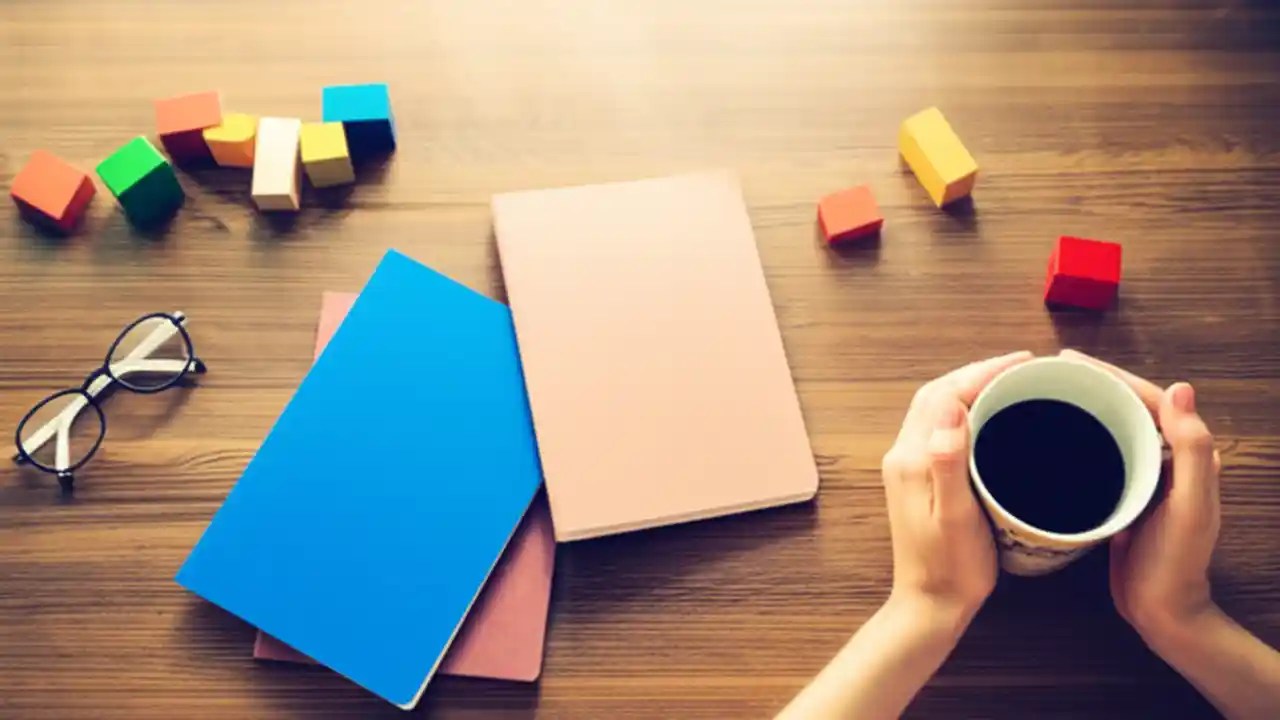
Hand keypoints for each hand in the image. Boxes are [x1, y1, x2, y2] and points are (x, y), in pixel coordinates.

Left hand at [881, 351, 1032, 626]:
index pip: (944, 395)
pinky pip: (938, 427)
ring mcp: (907, 464)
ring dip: (968, 387)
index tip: (1022, 362)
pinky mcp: (916, 476)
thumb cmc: (951, 567)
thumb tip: (952, 411)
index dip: (982, 372)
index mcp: (912, 459)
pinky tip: (988, 416)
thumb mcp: (956, 517)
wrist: (930, 603)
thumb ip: (949, 463)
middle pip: (936, 394)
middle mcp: (903, 454)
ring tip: (1009, 381)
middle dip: (976, 372)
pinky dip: (963, 409)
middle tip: (1021, 365)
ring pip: (935, 408)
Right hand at [1059, 350, 1221, 639]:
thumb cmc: (1176, 563)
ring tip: (1046, 393)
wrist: (1161, 611)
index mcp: (1186, 455)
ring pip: (1112, 427)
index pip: (1150, 399)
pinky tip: (1051, 437)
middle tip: (1050, 371)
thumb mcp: (1188, 507)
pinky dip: (1078, 437)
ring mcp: (1142, 476)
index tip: (1071, 361)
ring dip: (1083, 406)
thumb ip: (1191, 450)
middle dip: (1093, 384)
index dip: (1113, 375)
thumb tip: (1180, 388)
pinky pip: (1100, 453)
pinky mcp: (1121, 493)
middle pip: (1128, 407)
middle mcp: (1166, 458)